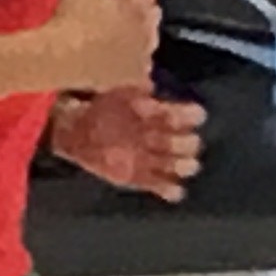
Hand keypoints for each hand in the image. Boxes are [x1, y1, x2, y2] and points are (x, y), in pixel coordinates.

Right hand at [38, 0, 161, 92]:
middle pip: (154, 13)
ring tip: (125, 38)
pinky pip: (143, 69)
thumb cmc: (68, 18)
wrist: (61, 58)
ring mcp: (143, 54)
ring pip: (151, 41)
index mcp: (137, 3)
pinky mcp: (135, 77)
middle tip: (126, 11)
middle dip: (144, 10)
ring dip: (141, 37)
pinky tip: (123, 63)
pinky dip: (135, 64)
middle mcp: (147, 28)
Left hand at [55, 85, 203, 202]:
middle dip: (188, 143)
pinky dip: (170, 190)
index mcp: (155, 115)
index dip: (191, 117)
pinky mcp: (138, 178)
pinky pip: (160, 186)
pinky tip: (175, 191)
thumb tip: (149, 84)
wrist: (78, 131)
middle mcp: (157, 138)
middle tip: (189, 142)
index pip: (181, 116)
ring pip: (178, 165)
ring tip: (186, 165)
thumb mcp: (117, 93)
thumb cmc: (101, 107)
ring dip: (184, 166)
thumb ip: (135, 90)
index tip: (197, 115)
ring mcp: (149, 159)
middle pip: (184, 143)